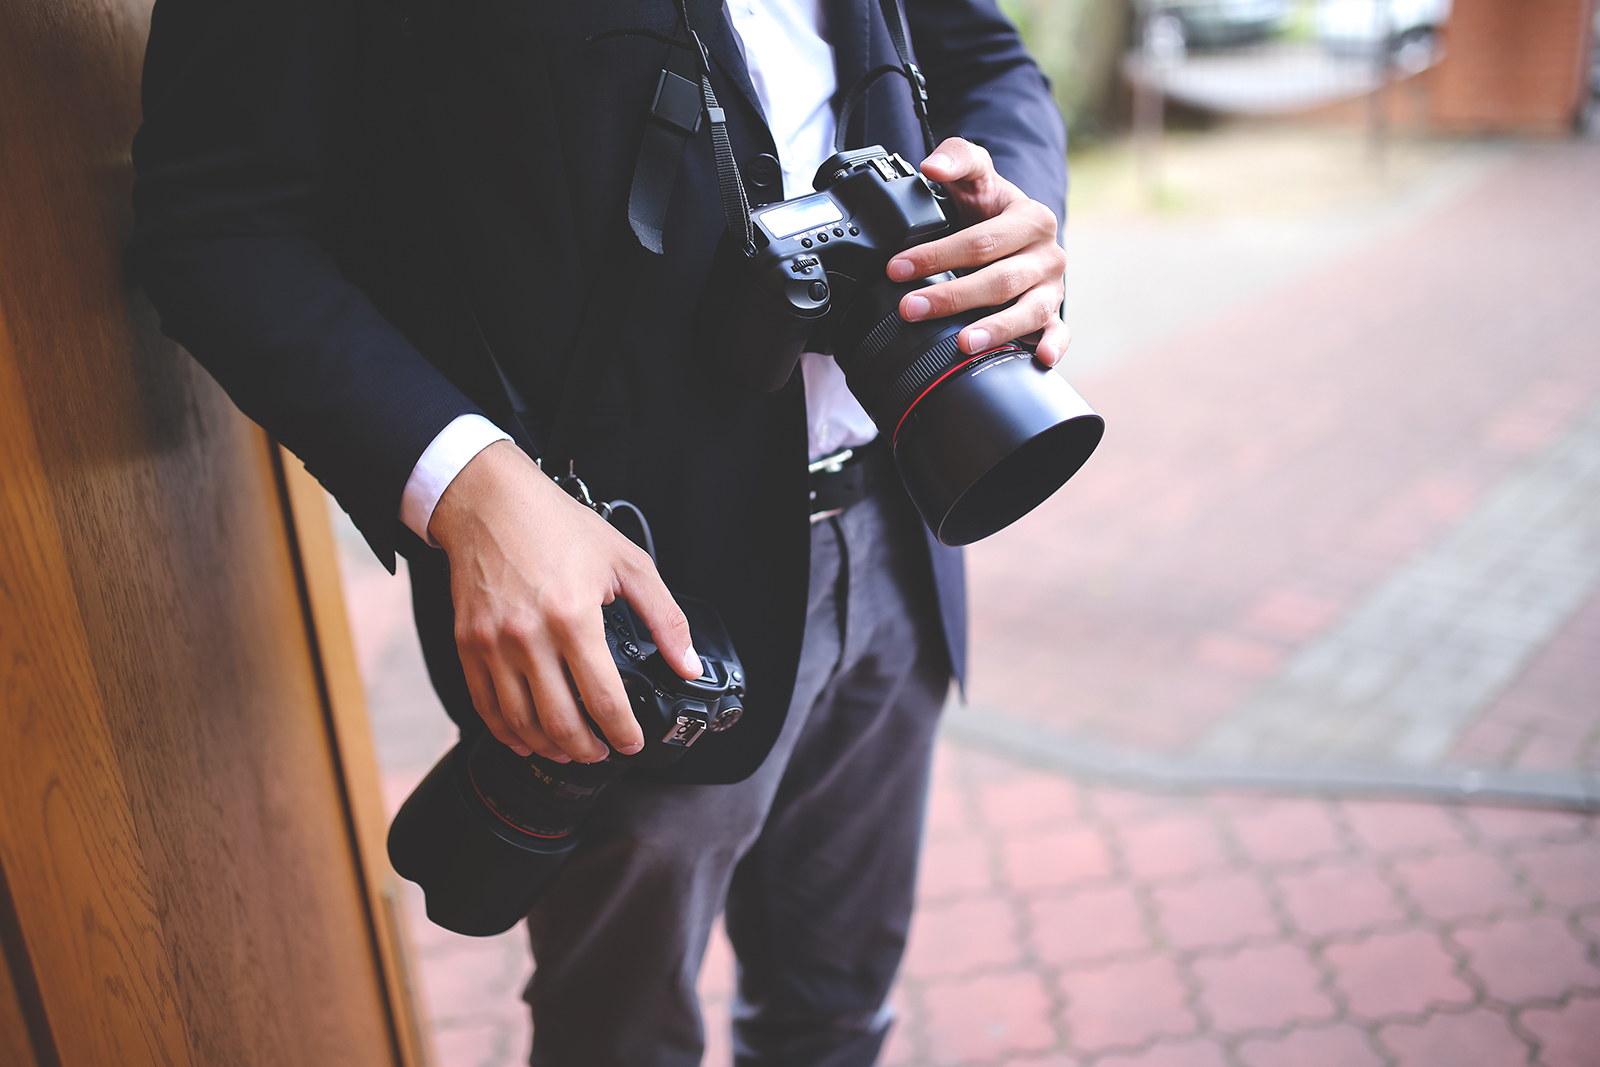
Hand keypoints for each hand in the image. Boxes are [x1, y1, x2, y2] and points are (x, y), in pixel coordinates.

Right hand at [428, 441, 699, 762]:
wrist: (490, 502)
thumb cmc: (557, 525)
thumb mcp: (628, 562)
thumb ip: (664, 617)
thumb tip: (687, 664)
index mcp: (573, 616)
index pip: (603, 699)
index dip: (622, 732)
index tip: (632, 743)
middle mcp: (528, 637)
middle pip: (561, 722)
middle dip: (589, 749)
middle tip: (604, 752)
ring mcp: (492, 644)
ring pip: (521, 722)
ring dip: (550, 748)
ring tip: (572, 750)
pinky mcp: (466, 645)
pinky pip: (485, 706)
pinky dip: (507, 733)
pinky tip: (526, 739)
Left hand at [885, 137, 1070, 366]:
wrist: (1018, 231)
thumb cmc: (991, 207)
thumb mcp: (977, 175)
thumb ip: (957, 158)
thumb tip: (931, 165)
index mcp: (1031, 220)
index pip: (980, 242)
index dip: (937, 255)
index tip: (898, 269)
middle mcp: (1047, 255)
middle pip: (999, 280)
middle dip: (952, 297)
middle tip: (911, 309)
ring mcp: (1052, 288)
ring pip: (1027, 311)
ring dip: (996, 328)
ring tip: (964, 344)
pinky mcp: (1053, 314)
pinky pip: (1058, 332)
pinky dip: (1053, 345)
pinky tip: (1039, 359)